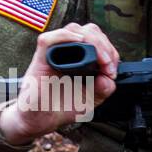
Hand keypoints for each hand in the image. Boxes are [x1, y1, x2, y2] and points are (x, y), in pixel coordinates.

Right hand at [0, 22, 119, 144]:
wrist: (39, 121)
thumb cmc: (60, 107)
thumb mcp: (90, 100)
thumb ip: (103, 90)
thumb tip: (108, 78)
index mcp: (80, 58)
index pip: (98, 41)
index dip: (109, 51)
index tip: (112, 71)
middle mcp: (67, 52)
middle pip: (88, 31)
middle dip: (104, 45)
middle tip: (108, 66)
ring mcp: (54, 54)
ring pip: (73, 30)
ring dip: (92, 40)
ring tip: (99, 59)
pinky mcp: (40, 59)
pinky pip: (49, 39)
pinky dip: (65, 36)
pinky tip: (78, 42)